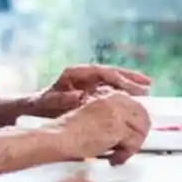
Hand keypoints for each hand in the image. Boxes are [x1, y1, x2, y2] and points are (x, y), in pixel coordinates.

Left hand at [34, 64, 151, 115]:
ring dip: (130, 82)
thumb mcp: (48, 103)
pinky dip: (123, 91)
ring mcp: (89, 82)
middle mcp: (84, 75)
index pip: (101, 72)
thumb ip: (61, 99)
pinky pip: (111, 89)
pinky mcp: (92, 91)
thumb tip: (77, 96)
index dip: (118, 78)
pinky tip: (135, 96)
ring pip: (113, 79)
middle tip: (146, 86)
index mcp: (75, 73)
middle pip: (111, 72)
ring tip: (147, 87)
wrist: (34, 109)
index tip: (131, 86)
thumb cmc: (40, 106)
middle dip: (129, 77)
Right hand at [47, 90, 150, 165]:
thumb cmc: (70, 132)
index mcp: (111, 94)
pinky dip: (126, 154)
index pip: (138, 107)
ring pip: (142, 130)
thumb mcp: (95, 116)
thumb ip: (114, 117)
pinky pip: (134, 142)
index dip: (138, 125)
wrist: (58, 138)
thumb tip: (133, 130)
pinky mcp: (116, 126)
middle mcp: (116, 99)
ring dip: (133, 146)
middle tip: (127, 149)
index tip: (135, 137)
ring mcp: (117, 111)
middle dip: (139, 136)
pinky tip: (114, 158)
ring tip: (119, 155)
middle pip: (144, 117)